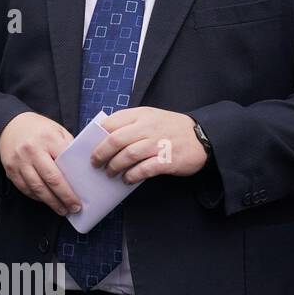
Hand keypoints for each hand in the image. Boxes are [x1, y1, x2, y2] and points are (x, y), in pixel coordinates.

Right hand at [0, 112, 80, 216]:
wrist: (8, 125)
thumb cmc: (38, 129)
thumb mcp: (56, 131)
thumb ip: (67, 148)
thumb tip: (80, 170)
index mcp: (48, 139)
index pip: (64, 163)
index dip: (74, 182)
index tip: (82, 196)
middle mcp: (32, 150)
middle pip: (51, 179)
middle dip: (64, 197)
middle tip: (74, 208)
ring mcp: (19, 161)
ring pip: (37, 187)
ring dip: (51, 202)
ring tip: (61, 210)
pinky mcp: (10, 169)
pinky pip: (24, 188)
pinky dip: (36, 197)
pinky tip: (45, 201)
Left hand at [91, 107, 207, 182]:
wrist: (203, 136)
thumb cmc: (170, 128)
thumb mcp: (150, 117)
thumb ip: (130, 123)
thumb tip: (103, 137)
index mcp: (141, 115)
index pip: (111, 123)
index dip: (97, 137)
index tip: (90, 147)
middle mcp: (148, 127)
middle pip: (115, 140)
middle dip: (101, 154)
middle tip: (95, 163)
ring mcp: (159, 144)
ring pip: (127, 155)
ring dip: (114, 166)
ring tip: (110, 173)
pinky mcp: (168, 160)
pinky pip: (144, 169)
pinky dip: (132, 175)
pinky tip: (127, 179)